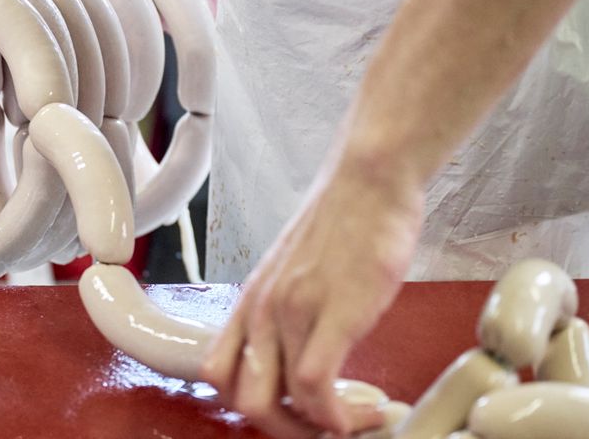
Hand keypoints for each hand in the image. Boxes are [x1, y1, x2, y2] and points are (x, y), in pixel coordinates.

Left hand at [201, 150, 423, 437]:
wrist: (371, 176)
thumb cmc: (348, 216)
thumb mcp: (302, 267)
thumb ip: (295, 308)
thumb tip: (310, 349)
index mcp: (252, 298)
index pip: (218, 372)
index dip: (252, 407)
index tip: (292, 414)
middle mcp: (263, 307)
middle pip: (240, 400)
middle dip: (285, 429)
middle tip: (324, 427)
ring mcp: (293, 310)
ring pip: (276, 402)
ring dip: (319, 426)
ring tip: (354, 418)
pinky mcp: (333, 313)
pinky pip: (316, 388)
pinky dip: (337, 417)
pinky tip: (363, 412)